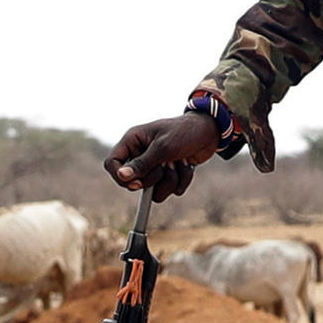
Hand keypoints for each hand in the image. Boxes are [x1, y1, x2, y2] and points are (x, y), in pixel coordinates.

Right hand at [106, 103, 226, 195]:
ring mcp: (154, 167)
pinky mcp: (168, 175)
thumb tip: (123, 176)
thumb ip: (143, 163)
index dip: (120, 176)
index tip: (136, 182)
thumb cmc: (184, 131)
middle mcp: (141, 155)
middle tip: (166, 164)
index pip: (112, 163)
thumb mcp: (163, 147)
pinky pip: (170, 190)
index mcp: (133, 142)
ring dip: (171, 180)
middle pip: (134, 182)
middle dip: (154, 178)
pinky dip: (182, 180)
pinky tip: (186, 164)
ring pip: (154, 191)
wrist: (210, 131)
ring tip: (179, 163)